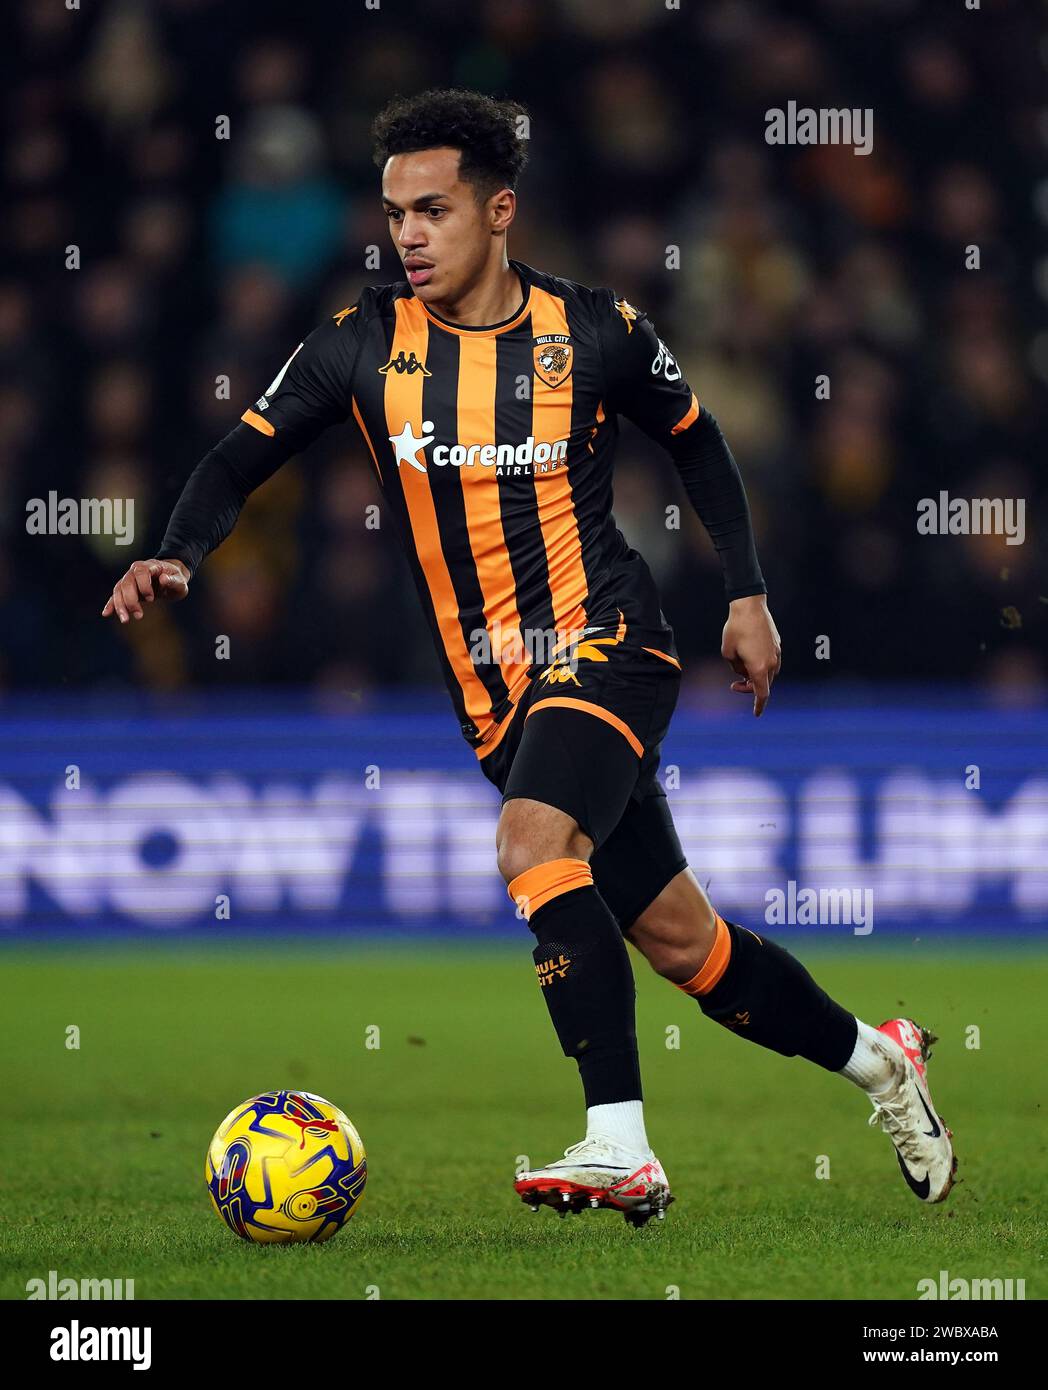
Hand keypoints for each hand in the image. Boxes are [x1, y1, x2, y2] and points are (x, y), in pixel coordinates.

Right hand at [101, 558, 189, 622]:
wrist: (170, 576)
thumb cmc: (176, 577)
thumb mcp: (180, 580)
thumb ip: (173, 580)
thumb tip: (163, 579)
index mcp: (149, 566)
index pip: (140, 572)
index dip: (144, 585)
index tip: (151, 598)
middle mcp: (135, 571)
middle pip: (126, 583)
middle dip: (130, 600)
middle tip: (139, 615)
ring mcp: (129, 579)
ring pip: (119, 590)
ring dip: (120, 605)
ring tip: (125, 620)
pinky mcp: (126, 590)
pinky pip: (115, 596)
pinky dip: (111, 604)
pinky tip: (106, 613)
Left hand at [721, 594, 780, 716]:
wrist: (750, 606)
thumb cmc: (736, 628)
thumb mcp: (727, 652)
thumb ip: (735, 667)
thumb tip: (743, 670)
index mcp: (759, 667)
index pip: (762, 693)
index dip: (759, 706)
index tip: (756, 714)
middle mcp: (772, 662)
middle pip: (763, 684)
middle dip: (749, 687)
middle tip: (733, 684)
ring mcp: (777, 653)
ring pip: (768, 673)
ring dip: (755, 675)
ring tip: (739, 665)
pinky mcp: (777, 644)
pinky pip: (770, 661)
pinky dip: (760, 664)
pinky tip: (748, 654)